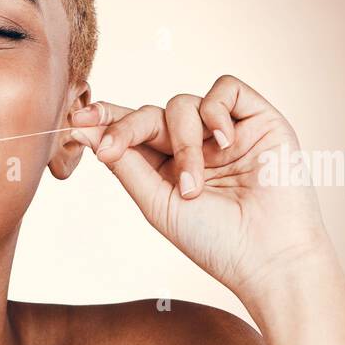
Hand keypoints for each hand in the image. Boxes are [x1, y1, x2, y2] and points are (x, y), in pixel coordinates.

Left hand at [69, 75, 338, 304]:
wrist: (268, 255)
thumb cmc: (214, 239)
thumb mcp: (156, 202)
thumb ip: (125, 164)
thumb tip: (84, 131)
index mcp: (165, 166)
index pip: (131, 131)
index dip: (105, 120)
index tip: (76, 119)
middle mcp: (194, 145)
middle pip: (151, 114)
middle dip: (127, 128)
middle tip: (110, 148)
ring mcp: (224, 130)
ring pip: (184, 104)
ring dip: (183, 142)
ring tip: (195, 184)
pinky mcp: (256, 118)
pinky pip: (225, 89)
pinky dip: (215, 113)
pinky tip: (224, 145)